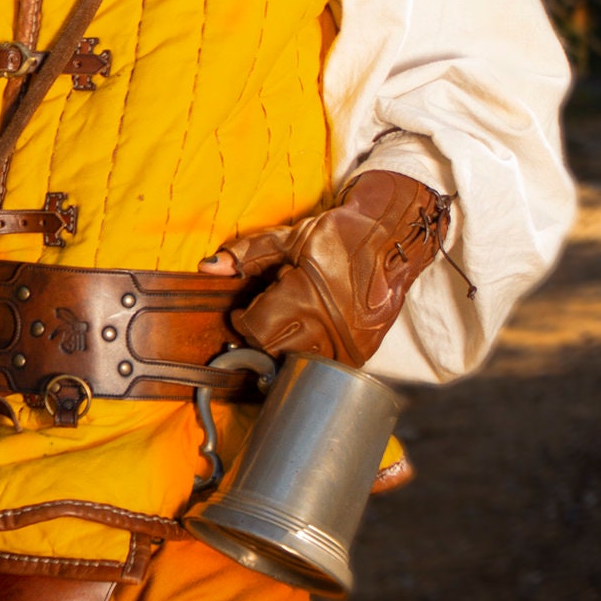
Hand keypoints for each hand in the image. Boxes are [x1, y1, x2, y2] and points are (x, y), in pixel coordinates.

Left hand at [199, 169, 452, 366]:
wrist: (392, 238)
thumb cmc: (339, 234)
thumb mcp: (288, 238)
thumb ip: (246, 255)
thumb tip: (208, 267)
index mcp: (306, 295)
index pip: (256, 329)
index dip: (244, 319)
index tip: (245, 310)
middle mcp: (329, 324)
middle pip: (274, 349)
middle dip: (261, 334)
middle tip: (267, 313)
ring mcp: (349, 341)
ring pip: (299, 362)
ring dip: (286, 346)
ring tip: (292, 320)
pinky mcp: (363, 350)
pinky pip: (326, 365)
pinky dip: (312, 353)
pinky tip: (313, 330)